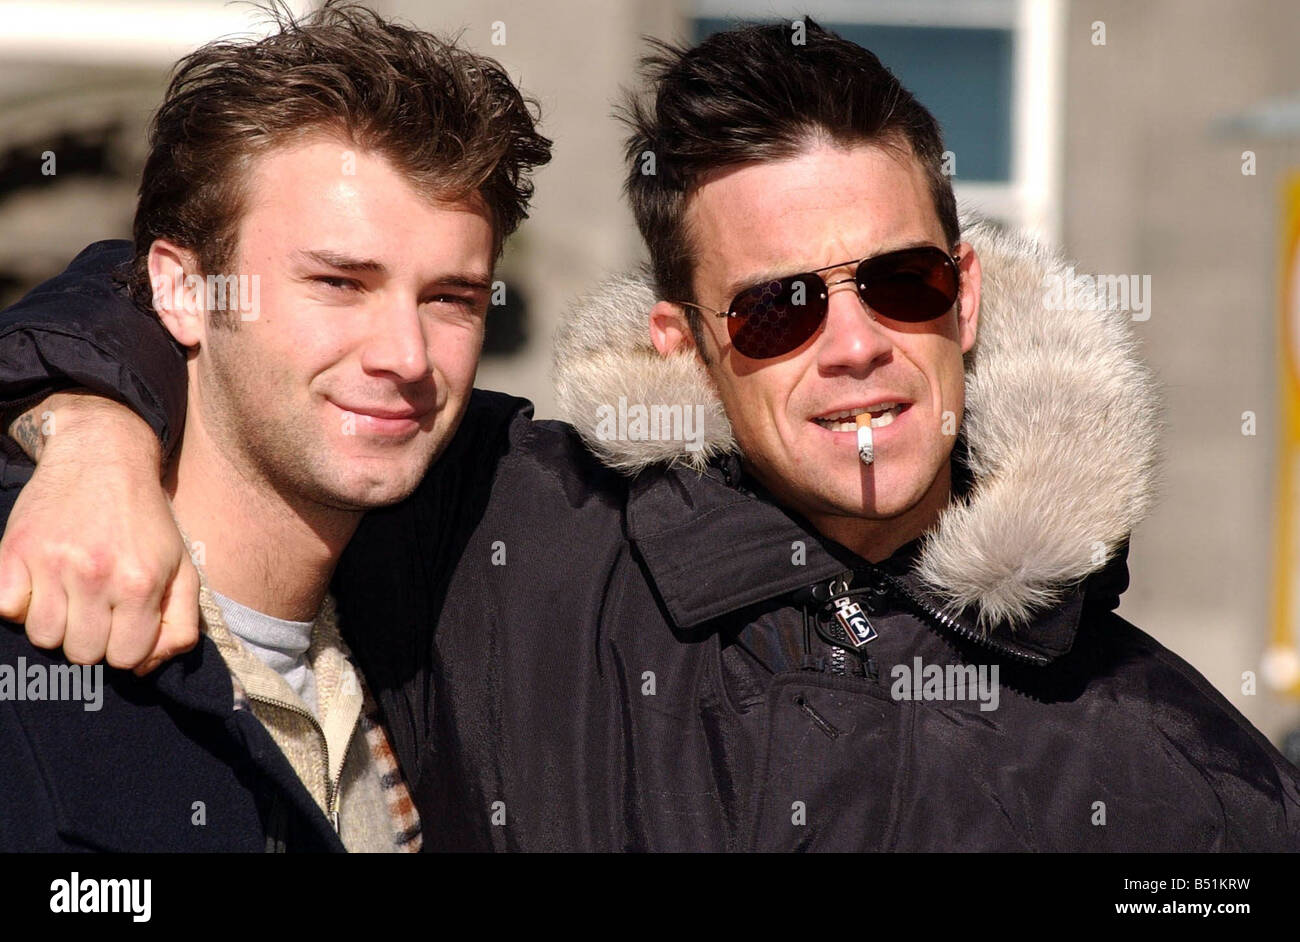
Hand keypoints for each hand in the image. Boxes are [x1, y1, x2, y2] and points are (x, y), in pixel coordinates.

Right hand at [0, 392, 198, 672]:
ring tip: (70, 593)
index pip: (126, 659)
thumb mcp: (182, 568)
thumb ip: (180, 625)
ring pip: (43, 637)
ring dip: (56, 623)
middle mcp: (96, 575)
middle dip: (91, 637)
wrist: (103, 459)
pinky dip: (20, 604)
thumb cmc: (146, 521)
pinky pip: (7, 610)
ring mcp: (52, 563)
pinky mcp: (15, 551)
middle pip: (81, 653)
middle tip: (96, 606)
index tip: (123, 623)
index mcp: (141, 583)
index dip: (125, 646)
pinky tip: (41, 582)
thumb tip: (147, 668)